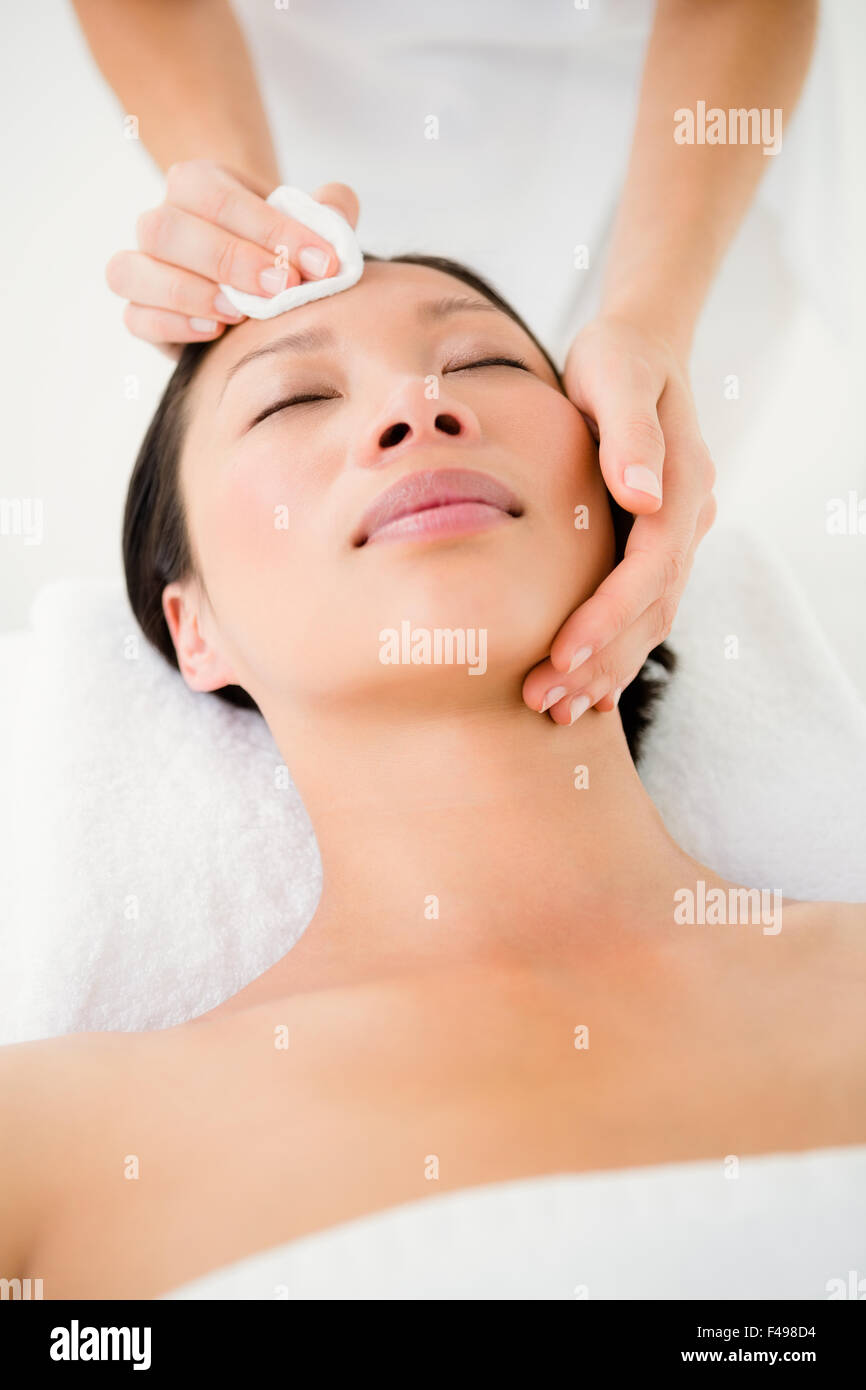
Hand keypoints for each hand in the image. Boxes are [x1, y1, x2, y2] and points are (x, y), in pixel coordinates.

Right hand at [106, 160, 359, 357]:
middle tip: (283, 286)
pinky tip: (214, 331)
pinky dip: (171, 325)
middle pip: (165, 228)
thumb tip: (338, 205)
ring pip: (132, 270)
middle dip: (229, 259)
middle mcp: (160, 221)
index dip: (269, 229)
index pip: (216, 195)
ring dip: (188, 293)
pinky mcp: (140, 314)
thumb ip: (329, 211)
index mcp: (196, 184)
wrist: (255, 285)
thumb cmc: (282, 250)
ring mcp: (142, 268)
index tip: (320, 262)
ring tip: (241, 313)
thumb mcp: (309, 226)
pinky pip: (135, 317)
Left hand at [522, 315, 716, 722]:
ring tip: (556, 710)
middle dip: (601, 663)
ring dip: (607, 671)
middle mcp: (686, 521)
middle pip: (651, 610)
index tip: (563, 653)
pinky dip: (616, 655)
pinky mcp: (652, 548)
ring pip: (649, 622)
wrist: (639, 350)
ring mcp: (675, 539)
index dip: (608, 616)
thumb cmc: (617, 358)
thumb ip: (630, 434)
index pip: (649, 568)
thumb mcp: (616, 374)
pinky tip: (585, 691)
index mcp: (682, 485)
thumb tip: (642, 495)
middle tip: (545, 702)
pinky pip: (641, 613)